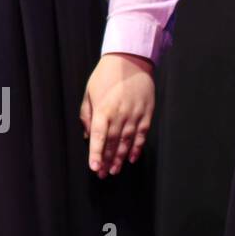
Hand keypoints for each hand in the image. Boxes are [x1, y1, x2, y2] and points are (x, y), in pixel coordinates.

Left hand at [80, 52, 154, 177]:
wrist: (130, 61)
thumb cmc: (106, 76)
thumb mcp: (89, 93)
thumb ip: (87, 115)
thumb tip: (89, 136)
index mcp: (104, 110)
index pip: (99, 137)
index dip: (96, 154)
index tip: (94, 168)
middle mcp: (120, 115)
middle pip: (113, 143)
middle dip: (107, 160)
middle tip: (103, 174)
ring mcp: (135, 115)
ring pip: (127, 142)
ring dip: (121, 158)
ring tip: (115, 170)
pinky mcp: (146, 114)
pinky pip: (141, 135)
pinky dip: (136, 148)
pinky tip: (132, 158)